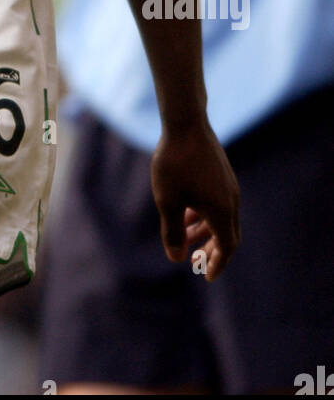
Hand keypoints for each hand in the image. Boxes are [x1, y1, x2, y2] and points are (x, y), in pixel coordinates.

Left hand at [150, 120, 240, 280]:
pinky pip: (218, 203)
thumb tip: (176, 258)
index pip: (227, 247)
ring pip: (222, 218)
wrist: (185, 123)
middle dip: (212, 251)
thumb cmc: (174, 164)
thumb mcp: (168, 201)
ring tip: (186, 238)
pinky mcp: (222, 173)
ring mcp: (228, 185)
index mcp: (222, 211)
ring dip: (206, 232)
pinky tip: (187, 212)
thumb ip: (173, 231)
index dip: (217, 264)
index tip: (206, 276)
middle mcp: (231, 200)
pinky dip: (206, 214)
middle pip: (227, 235)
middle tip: (195, 262)